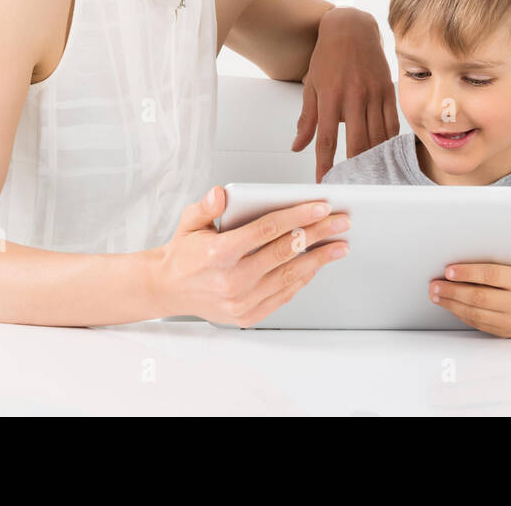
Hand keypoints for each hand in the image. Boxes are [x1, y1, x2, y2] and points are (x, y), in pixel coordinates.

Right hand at [154, 185, 350, 326]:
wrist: (168, 289)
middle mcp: (232, 280)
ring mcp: (241, 301)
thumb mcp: (188, 222)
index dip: (297, 216)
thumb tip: (221, 194)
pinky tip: (316, 265)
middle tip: (342, 222)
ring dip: (319, 259)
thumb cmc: (184, 253)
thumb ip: (206, 206)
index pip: (267, 230)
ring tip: (339, 245)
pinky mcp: (248, 315)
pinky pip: (284, 295)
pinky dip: (303, 279)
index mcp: (218, 254)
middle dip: (319, 234)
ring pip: (290, 276)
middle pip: (286, 252)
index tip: (321, 206)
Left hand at [291, 7, 398, 181]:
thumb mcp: (311, 85)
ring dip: (372, 158)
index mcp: (330, 97)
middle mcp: (353, 96)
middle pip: (356, 142)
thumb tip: (297, 145)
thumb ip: (306, 118)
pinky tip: (384, 152)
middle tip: (351, 183)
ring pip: (376, 136)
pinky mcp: (387, 90)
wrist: (352, 28)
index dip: (324, 164)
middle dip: (353, 167)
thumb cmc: (328, 56)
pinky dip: (388, 140)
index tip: (324, 180)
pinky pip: (391, 122)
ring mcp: (373, 93)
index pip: (326, 139)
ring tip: (368, 174)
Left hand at [430, 258, 510, 337]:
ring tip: (437, 296)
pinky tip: (452, 306)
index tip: (448, 270)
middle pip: (479, 297)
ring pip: (476, 314)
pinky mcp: (508, 333)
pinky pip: (480, 324)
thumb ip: (497, 261)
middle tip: (434, 285)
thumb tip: (462, 254)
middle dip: (452, 291)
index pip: (489, 275)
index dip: (466, 273)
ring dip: (452, 305)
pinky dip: (463, 315)